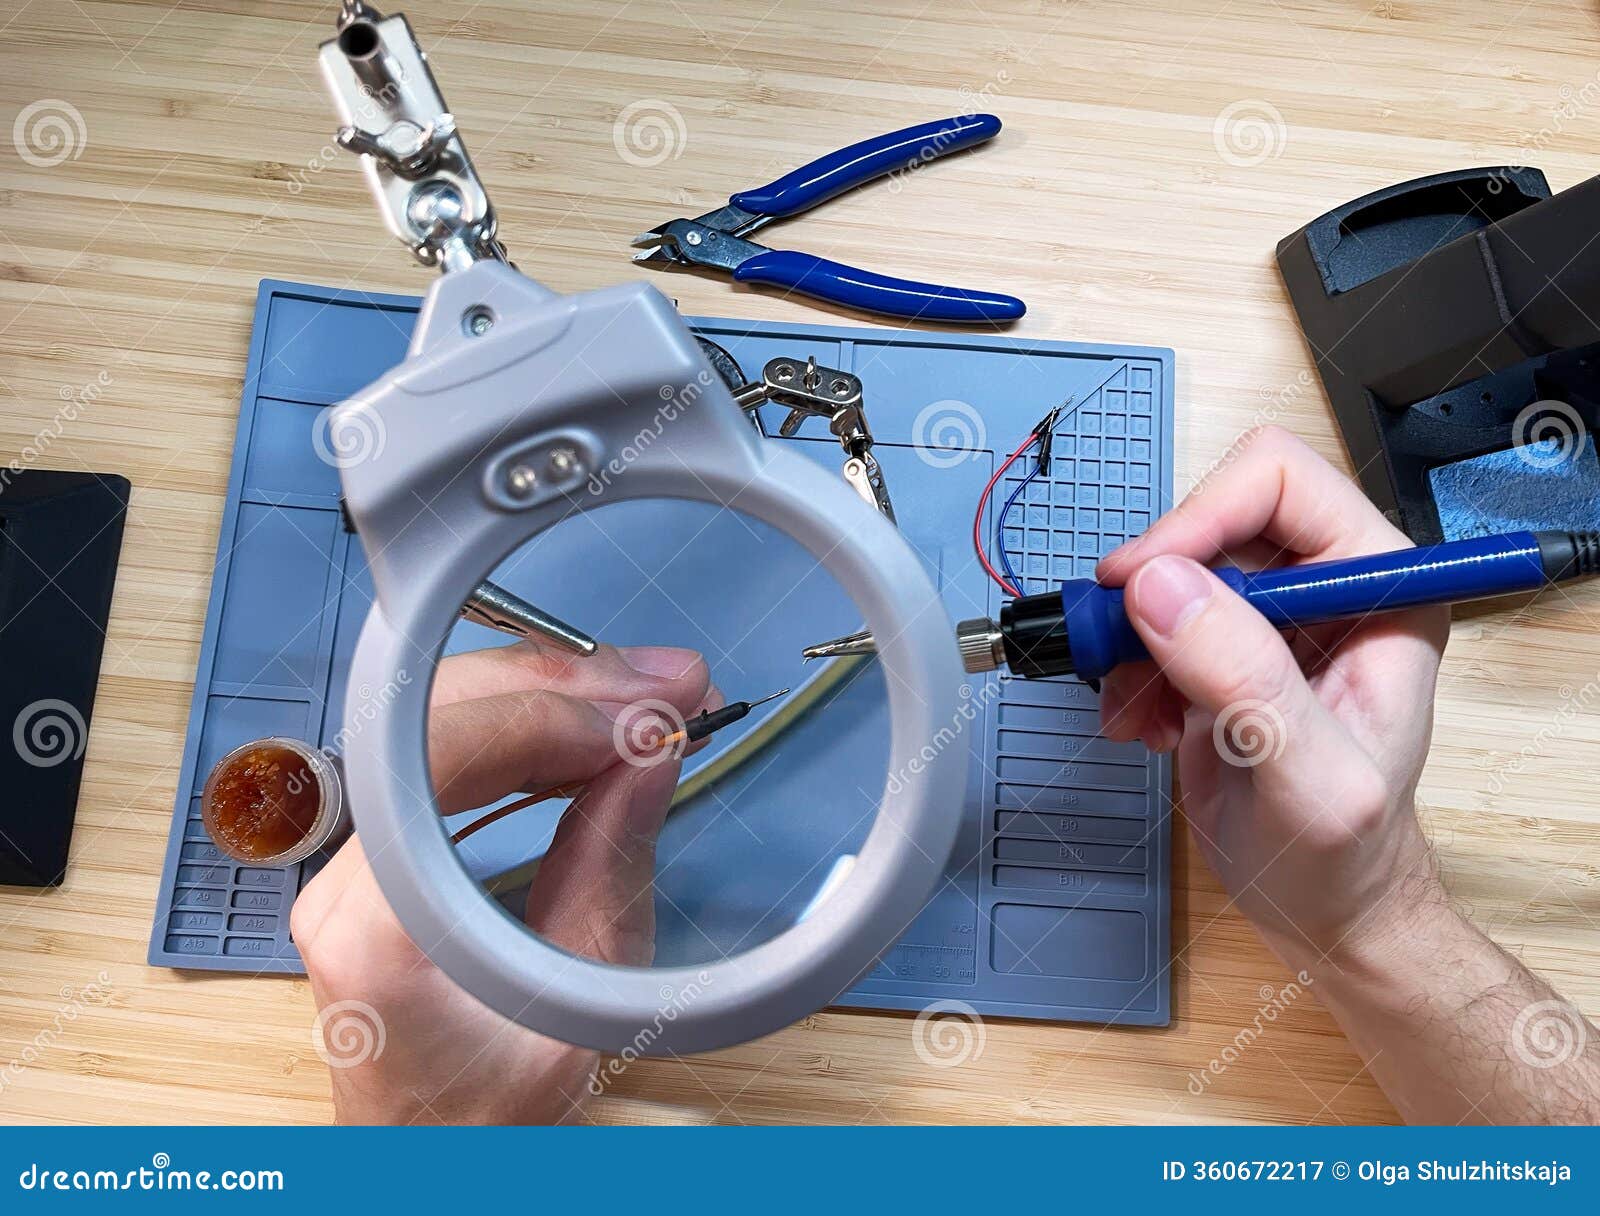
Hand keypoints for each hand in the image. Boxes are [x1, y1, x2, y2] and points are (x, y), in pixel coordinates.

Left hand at [291, 640, 716, 1123]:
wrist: (431, 1159)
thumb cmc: (485, 1115)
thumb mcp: (576, 1006)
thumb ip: (609, 869)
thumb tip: (649, 755)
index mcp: (375, 923)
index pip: (437, 763)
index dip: (547, 720)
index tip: (640, 722)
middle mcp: (343, 877)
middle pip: (434, 721)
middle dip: (561, 687)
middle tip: (666, 685)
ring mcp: (354, 858)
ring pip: (439, 721)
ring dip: (550, 694)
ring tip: (649, 694)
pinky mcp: (382, 850)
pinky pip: (448, 753)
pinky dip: (529, 727)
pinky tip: (595, 723)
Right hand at [1095, 426, 1449, 965]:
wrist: (1326, 911)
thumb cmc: (1349, 857)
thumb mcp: (1307, 776)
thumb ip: (1244, 678)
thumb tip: (1160, 586)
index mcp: (1382, 587)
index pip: (1281, 484)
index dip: (1202, 518)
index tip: (1142, 581)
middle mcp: (1327, 587)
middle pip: (1216, 514)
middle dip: (1156, 581)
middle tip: (1119, 642)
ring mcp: (1270, 617)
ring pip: (1172, 565)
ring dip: (1132, 632)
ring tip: (1134, 702)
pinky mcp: (1222, 650)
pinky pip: (1150, 617)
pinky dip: (1126, 666)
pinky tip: (1143, 720)